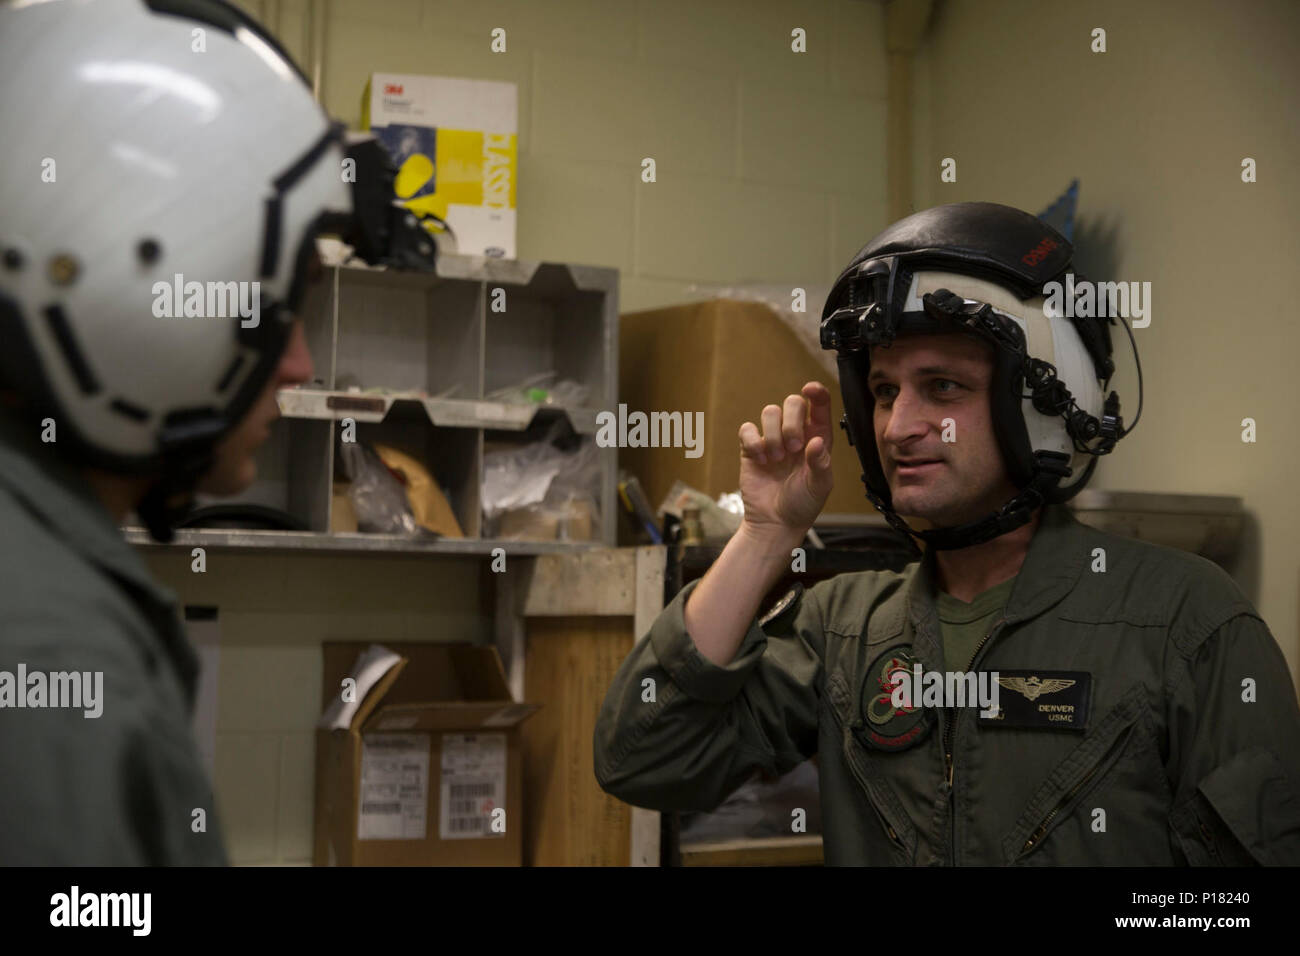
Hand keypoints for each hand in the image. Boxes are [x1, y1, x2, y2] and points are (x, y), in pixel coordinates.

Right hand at [736, 382, 834, 541]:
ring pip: (770, 412)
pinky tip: (761, 460)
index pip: (819, 405)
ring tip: (776, 459)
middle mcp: (796, 433)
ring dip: (773, 434)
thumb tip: (816, 441)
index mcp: (817, 437)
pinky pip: (747, 429)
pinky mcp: (751, 448)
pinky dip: (753, 442)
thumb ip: (821, 463)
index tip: (810, 389)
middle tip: (792, 449)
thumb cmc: (802, 504)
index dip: (816, 392)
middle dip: (791, 422)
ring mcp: (773, 438)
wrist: (775, 522)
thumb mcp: (820, 487)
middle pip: (793, 403)